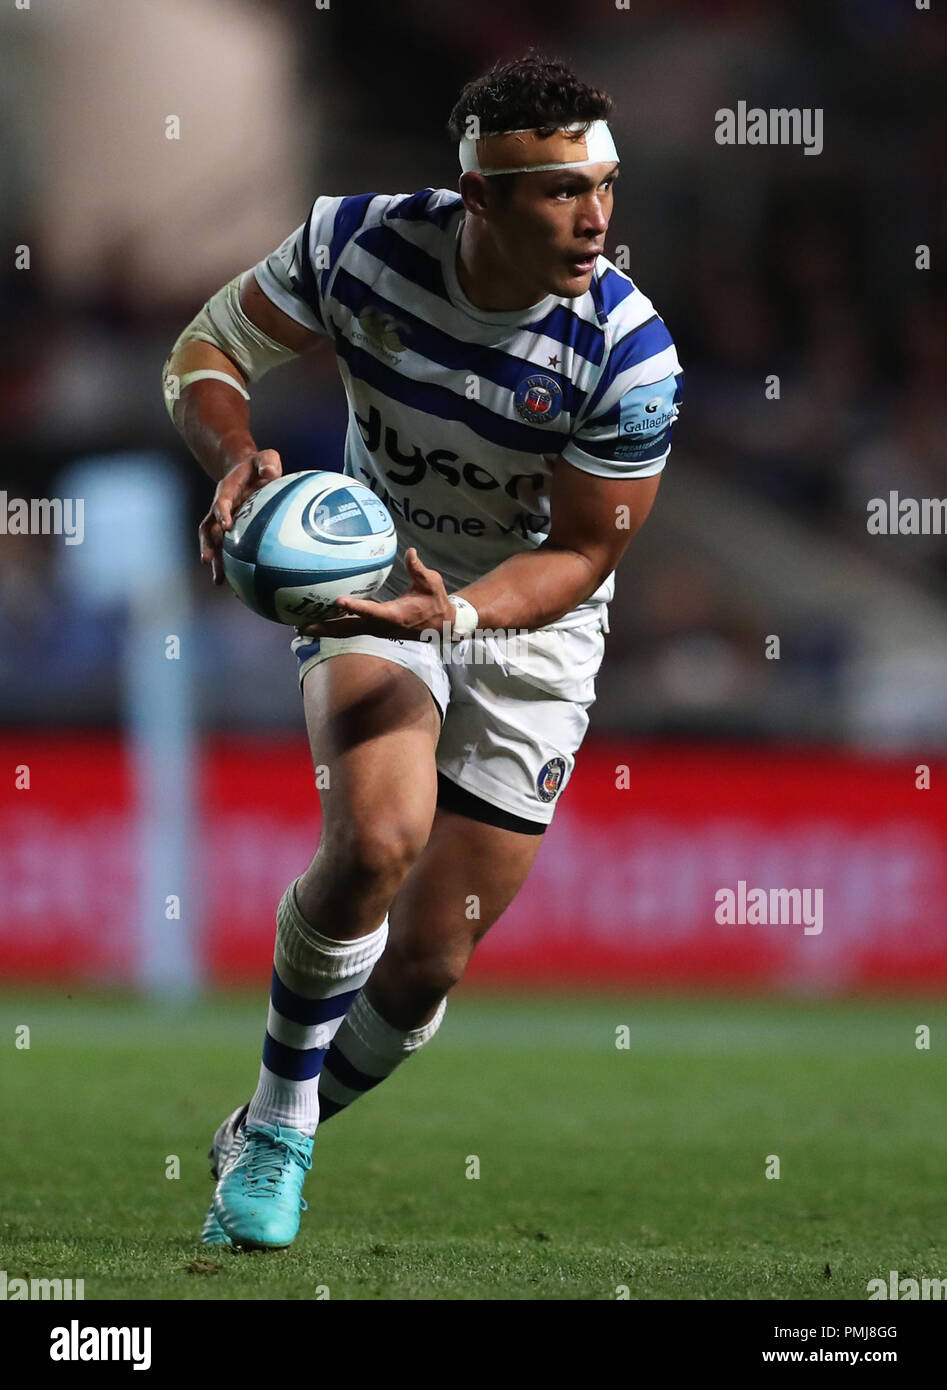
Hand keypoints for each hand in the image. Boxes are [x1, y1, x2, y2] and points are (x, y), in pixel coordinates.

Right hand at [198, 450, 281, 584]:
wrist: (248, 470)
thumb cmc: (260, 465)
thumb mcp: (265, 458)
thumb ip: (267, 462)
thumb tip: (270, 472)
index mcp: (228, 490)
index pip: (221, 501)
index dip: (222, 512)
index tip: (226, 525)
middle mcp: (221, 508)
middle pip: (209, 528)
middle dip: (208, 544)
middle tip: (207, 560)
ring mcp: (224, 521)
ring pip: (215, 543)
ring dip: (216, 561)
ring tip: (219, 581)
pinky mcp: (232, 532)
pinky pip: (228, 549)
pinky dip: (231, 566)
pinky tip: (239, 586)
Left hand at [296, 548, 455, 639]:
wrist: (441, 626)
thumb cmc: (436, 603)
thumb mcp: (432, 583)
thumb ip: (418, 569)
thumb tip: (410, 552)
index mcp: (395, 615)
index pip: (372, 611)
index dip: (356, 606)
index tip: (339, 600)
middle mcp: (382, 626)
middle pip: (349, 628)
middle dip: (326, 627)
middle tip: (302, 626)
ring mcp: (376, 630)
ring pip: (346, 631)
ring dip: (325, 629)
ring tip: (301, 627)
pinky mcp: (373, 629)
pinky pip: (350, 629)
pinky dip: (333, 627)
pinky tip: (318, 621)